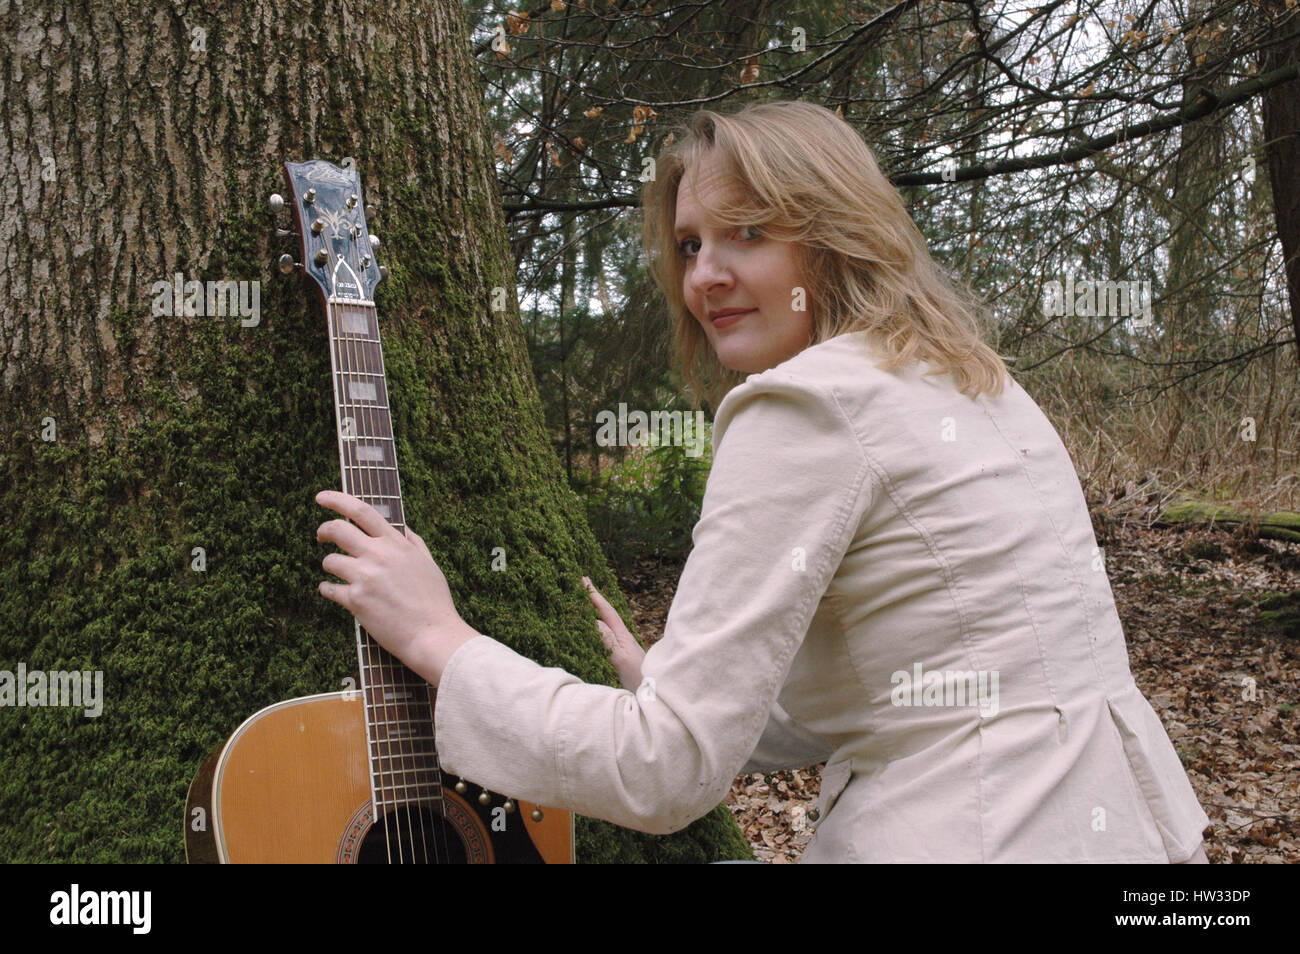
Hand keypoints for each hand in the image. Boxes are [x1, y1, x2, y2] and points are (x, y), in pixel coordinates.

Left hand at [315, 490, 478, 685]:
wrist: (432, 635)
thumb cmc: (434, 603)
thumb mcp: (430, 565)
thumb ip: (414, 543)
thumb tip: (403, 529)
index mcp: (396, 544)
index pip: (361, 510)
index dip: (337, 500)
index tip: (321, 498)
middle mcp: (378, 555)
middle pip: (337, 529)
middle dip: (323, 530)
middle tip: (320, 536)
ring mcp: (365, 577)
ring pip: (329, 561)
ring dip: (330, 566)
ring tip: (338, 575)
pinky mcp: (355, 600)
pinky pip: (328, 589)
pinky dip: (328, 590)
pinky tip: (335, 593)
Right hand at [583, 576, 644, 689]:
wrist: (655, 698)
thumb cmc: (641, 681)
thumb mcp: (621, 660)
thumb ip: (608, 641)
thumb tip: (593, 621)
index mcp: (623, 636)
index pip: (607, 611)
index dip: (595, 596)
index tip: (584, 580)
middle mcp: (623, 639)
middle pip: (607, 614)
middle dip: (594, 599)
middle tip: (582, 584)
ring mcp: (623, 648)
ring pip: (606, 625)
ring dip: (595, 613)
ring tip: (584, 602)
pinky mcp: (621, 659)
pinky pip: (605, 638)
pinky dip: (596, 629)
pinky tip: (593, 631)